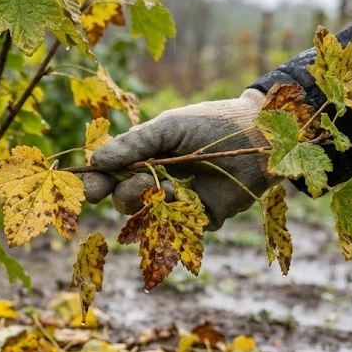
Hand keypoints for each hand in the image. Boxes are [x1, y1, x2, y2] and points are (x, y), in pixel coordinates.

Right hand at [84, 89, 279, 229]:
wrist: (260, 138)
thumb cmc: (212, 125)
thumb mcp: (168, 128)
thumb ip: (133, 144)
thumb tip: (95, 161)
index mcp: (144, 158)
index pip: (109, 176)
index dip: (97, 184)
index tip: (90, 190)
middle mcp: (156, 182)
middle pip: (122, 200)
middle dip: (126, 192)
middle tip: (143, 181)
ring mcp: (177, 202)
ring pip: (144, 216)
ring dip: (152, 201)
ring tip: (170, 185)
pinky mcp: (199, 220)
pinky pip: (175, 226)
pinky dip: (177, 212)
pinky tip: (191, 195)